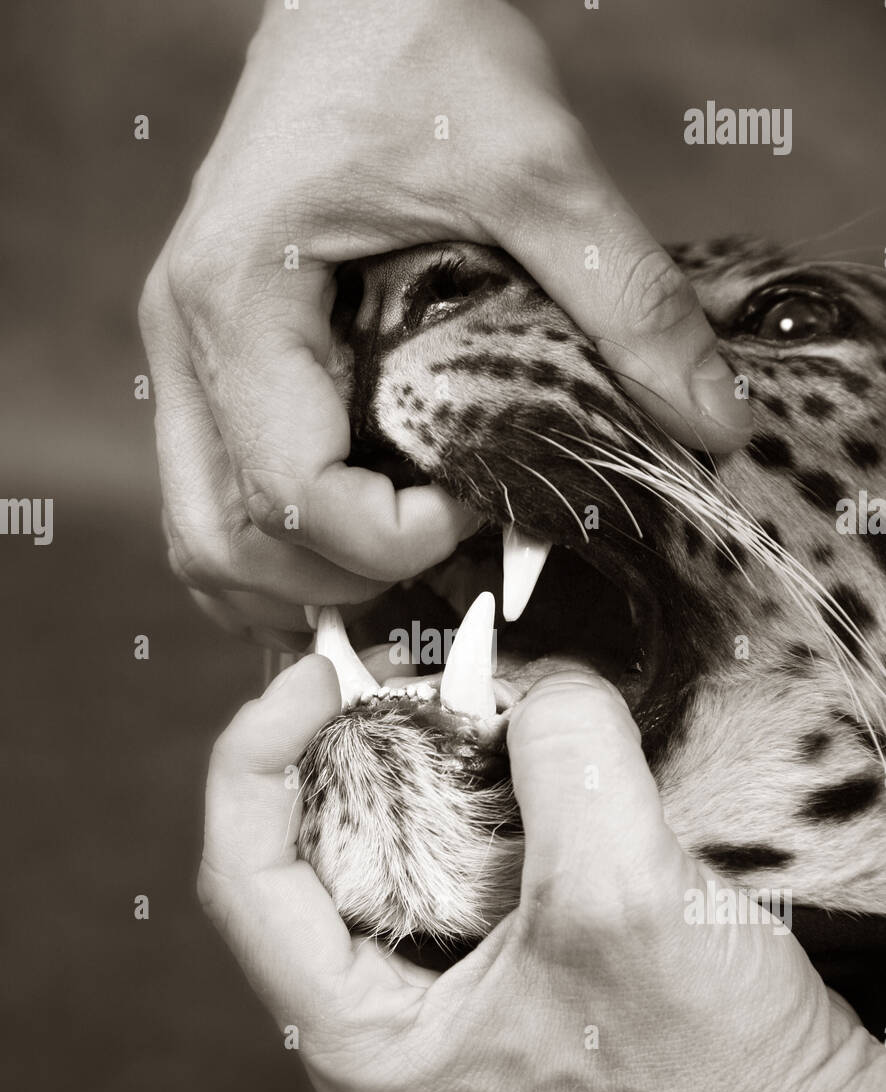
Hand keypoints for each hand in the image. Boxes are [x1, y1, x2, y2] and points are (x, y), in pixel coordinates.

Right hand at [139, 0, 750, 648]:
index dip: (392, 538)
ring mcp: (187, 356)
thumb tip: (711, 420)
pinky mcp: (212, 362)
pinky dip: (272, 557)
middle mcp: (188, 341)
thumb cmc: (417, 46)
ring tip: (398, 578)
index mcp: (241, 299)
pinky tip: (345, 562)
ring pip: (203, 540)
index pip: (292, 490)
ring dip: (294, 588)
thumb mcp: (539, 162)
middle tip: (445, 556)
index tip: (478, 504)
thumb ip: (623, 296)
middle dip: (342, 584)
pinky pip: (211, 503)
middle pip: (228, 540)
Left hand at [199, 656, 885, 1091]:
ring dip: (390, 764)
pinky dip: (448, 792)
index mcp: (361, 1043)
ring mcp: (429, 999)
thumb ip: (566, 760)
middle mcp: (374, 1025)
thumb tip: (536, 682)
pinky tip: (487, 747)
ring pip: (360, 853)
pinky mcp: (483, 969)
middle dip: (326, 749)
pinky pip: (429, 861)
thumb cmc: (709, 1066)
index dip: (255, 757)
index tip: (313, 671)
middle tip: (379, 666)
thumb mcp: (625, 895)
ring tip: (431, 692)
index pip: (244, 879)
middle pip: (292, 856)